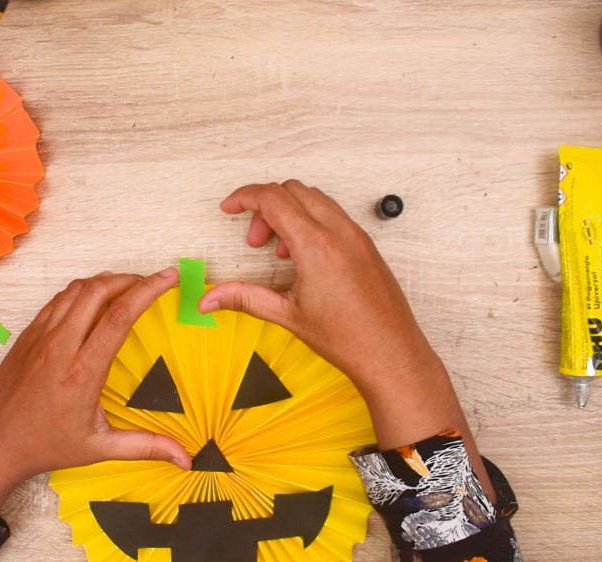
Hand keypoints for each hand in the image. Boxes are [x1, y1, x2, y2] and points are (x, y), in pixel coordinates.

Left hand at [0, 269, 190, 527]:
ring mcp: (39, 337)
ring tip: (129, 286)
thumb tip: (186, 459)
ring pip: (76, 290)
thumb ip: (146, 446)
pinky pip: (58, 300)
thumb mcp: (99, 449)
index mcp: (81, 372)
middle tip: (153, 281)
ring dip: (106, 281)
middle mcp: (59, 347)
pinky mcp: (27, 335)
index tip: (169, 277)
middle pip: (98, 291)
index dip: (147, 290)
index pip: (119, 317)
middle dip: (131, 278)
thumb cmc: (46, 446)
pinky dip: (82, 291)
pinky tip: (96, 299)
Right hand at [199, 180, 437, 389]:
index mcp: (318, 246)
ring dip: (290, 212)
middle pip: (293, 190)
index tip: (229, 207)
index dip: (244, 197)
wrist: (391, 354)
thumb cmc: (349, 339)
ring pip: (315, 198)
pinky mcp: (367, 245)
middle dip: (265, 206)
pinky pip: (334, 214)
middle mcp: (340, 233)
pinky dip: (311, 221)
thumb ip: (244, 299)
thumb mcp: (287, 316)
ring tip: (280, 252)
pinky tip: (304, 257)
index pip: (274, 199)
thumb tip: (209, 299)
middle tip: (255, 240)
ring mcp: (358, 236)